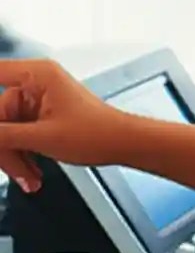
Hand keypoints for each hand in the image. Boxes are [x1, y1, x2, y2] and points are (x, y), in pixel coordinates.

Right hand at [0, 59, 130, 192]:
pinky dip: (22, 156)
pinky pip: (17, 135)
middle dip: (5, 148)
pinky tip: (32, 174)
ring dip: (14, 158)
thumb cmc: (97, 133)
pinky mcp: (41, 116)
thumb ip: (1, 135)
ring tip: (29, 178)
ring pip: (5, 130)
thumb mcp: (40, 137)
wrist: (123, 144)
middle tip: (15, 171)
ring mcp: (38, 100)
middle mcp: (36, 82)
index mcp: (37, 75)